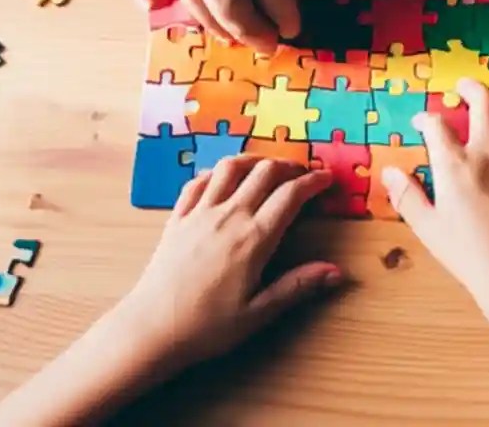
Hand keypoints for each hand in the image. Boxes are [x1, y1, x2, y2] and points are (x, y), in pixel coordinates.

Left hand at [120, 156, 341, 367]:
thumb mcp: (259, 312)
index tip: (326, 178)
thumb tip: (336, 272)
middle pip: (264, 172)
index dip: (313, 182)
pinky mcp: (177, 218)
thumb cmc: (207, 326)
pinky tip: (222, 178)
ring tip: (266, 166)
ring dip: (253, 160)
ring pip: (230, 167)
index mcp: (254, 239)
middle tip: (302, 172)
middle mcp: (229, 216)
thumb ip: (298, 286)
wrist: (152, 328)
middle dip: (288, 165)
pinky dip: (215, 172)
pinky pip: (197, 182)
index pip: (291, 195)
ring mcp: (199, 213)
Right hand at [381, 80, 488, 307]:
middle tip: (465, 87)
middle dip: (471, 86)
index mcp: (456, 165)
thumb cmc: (469, 255)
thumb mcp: (427, 228)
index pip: (436, 125)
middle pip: (485, 101)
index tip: (423, 123)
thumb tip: (390, 173)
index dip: (425, 119)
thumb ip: (407, 196)